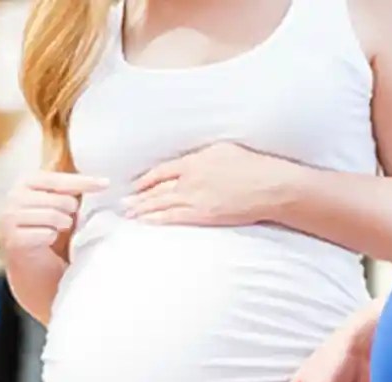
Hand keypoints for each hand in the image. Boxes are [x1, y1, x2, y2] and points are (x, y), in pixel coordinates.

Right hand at [0, 171, 108, 251]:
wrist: (29, 264)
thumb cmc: (46, 229)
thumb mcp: (58, 204)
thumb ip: (70, 191)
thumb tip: (103, 182)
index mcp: (25, 183)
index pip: (58, 179)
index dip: (83, 182)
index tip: (106, 184)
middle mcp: (13, 197)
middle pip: (59, 199)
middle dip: (70, 211)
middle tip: (66, 220)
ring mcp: (9, 219)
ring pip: (54, 216)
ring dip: (62, 225)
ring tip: (57, 230)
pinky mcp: (13, 239)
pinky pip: (46, 235)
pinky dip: (52, 239)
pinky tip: (46, 242)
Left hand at [124, 142, 281, 225]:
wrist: (269, 186)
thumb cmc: (251, 166)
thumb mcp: (223, 150)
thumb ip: (201, 156)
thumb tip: (189, 161)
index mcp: (194, 161)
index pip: (161, 171)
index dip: (145, 179)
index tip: (135, 184)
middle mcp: (190, 179)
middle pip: (156, 189)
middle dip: (138, 197)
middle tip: (122, 202)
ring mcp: (195, 199)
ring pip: (160, 204)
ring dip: (142, 209)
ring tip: (128, 213)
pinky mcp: (203, 215)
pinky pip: (173, 218)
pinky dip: (157, 219)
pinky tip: (145, 222)